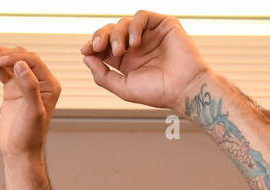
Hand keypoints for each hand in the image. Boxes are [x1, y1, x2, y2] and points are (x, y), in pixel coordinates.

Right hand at [0, 44, 61, 156]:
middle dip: (2, 55)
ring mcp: (25, 84)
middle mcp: (39, 82)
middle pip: (20, 56)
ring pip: (10, 61)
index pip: (32, 60)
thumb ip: (29, 87)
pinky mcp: (13, 88)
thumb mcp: (32, 112)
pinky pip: (3, 71)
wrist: (19, 152)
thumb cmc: (30, 136)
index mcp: (49, 85)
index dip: (15, 56)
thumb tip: (21, 64)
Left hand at [80, 12, 208, 111]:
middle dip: (101, 36)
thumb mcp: (124, 88)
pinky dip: (134, 27)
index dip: (93, 45)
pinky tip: (135, 43)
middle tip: (97, 46)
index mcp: (128, 62)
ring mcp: (150, 35)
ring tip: (120, 50)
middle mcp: (138, 47)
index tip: (85, 49)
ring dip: (117, 34)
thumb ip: (103, 76)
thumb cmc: (159, 92)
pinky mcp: (162, 24)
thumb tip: (86, 57)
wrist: (184, 89)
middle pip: (112, 32)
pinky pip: (141, 17)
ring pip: (124, 23)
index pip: (105, 47)